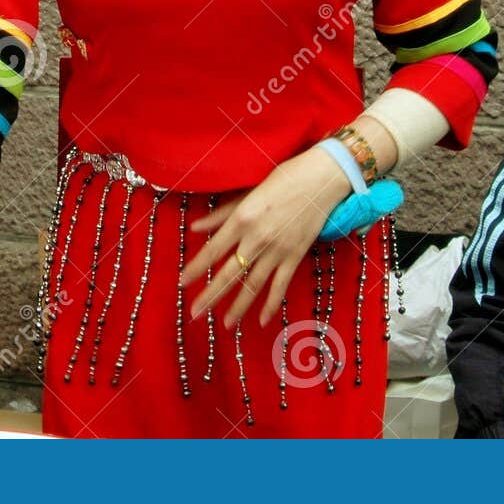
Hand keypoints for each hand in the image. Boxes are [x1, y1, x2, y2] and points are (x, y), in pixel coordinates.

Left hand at [179, 145, 350, 329]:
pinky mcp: (295, 256)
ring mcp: (277, 250)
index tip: (182, 282)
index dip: (196, 268)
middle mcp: (256, 238)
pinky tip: (261, 320)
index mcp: (241, 218)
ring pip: (253, 285)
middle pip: (229, 273)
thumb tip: (195, 227)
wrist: (321, 180)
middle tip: (195, 313)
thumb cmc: (283, 179)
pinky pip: (280, 285)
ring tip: (225, 324)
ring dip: (238, 307)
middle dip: (210, 296)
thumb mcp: (247, 192)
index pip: (212, 250)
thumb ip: (221, 214)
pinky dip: (271, 304)